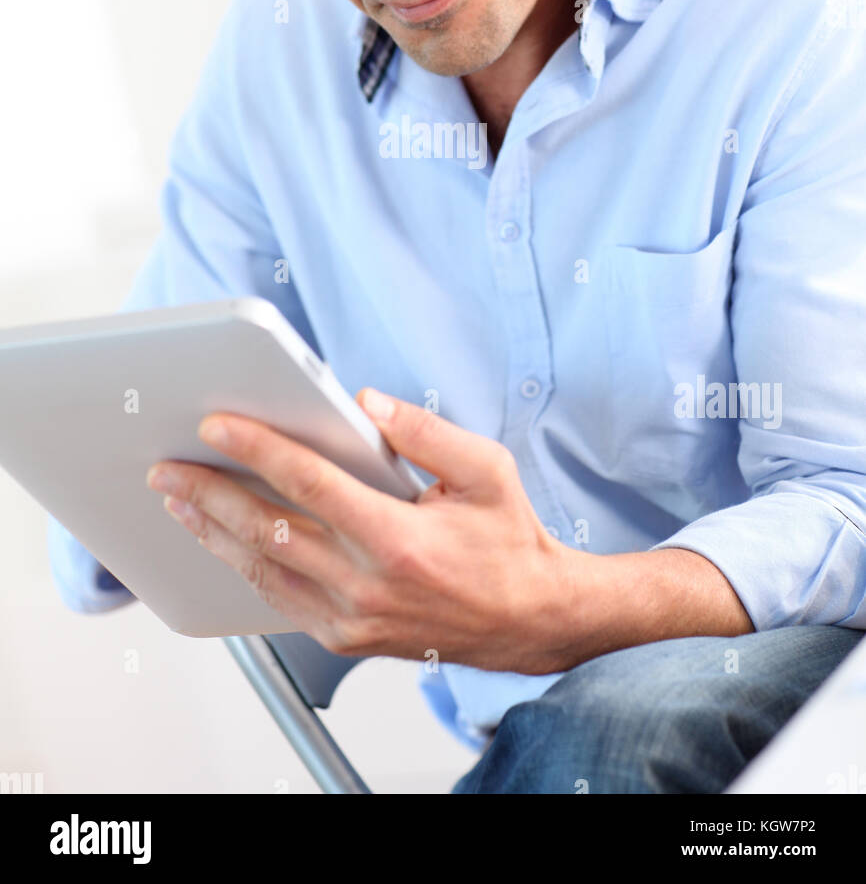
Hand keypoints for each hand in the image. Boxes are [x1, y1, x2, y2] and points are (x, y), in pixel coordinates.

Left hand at [145, 389, 598, 672]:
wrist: (529, 620)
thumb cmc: (509, 541)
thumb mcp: (487, 472)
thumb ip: (427, 433)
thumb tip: (367, 403)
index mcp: (399, 540)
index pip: (311, 485)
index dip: (259, 450)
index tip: (218, 424)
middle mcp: (367, 586)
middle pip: (268, 531)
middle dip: (210, 495)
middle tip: (169, 467)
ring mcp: (351, 620)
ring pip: (263, 571)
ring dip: (214, 533)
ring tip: (178, 501)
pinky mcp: (346, 638)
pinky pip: (279, 599)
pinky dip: (244, 566)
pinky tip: (221, 541)